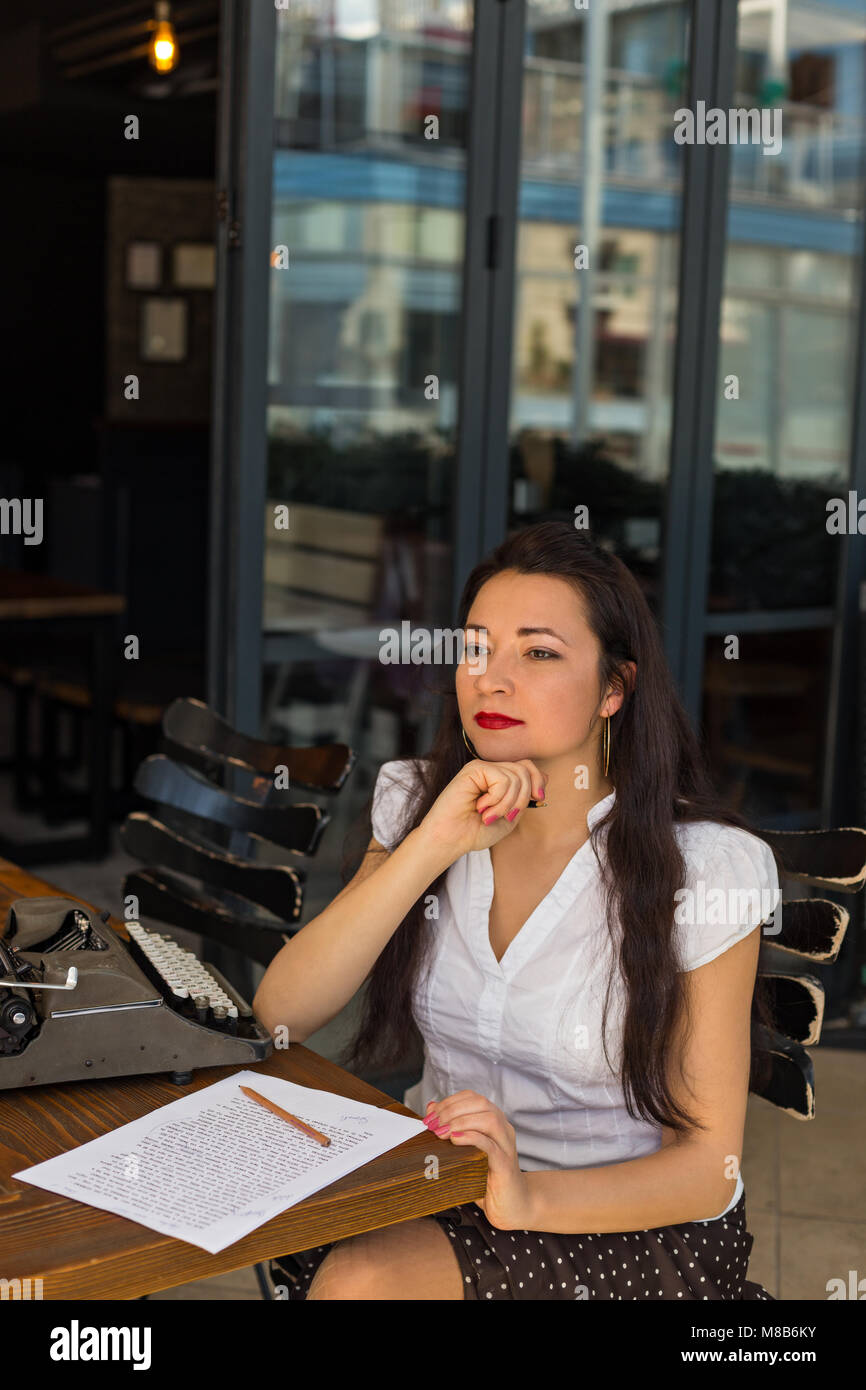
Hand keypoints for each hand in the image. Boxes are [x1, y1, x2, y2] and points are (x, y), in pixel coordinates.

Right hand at [419, 759, 547, 863]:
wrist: (452, 839)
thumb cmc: (476, 831)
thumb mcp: (511, 816)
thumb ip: (526, 797)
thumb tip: (545, 777)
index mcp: (500, 779)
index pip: (529, 766)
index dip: (538, 781)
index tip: (539, 799)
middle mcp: (492, 770)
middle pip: (525, 770)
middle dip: (523, 798)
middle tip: (507, 816)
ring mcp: (482, 768)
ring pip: (516, 776)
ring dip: (507, 803)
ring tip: (489, 815)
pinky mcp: (474, 769)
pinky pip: (502, 779)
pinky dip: (497, 799)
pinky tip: (480, 807)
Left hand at [424, 1090, 535, 1230]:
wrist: (512, 1207)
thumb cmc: (486, 1178)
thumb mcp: (465, 1151)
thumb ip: (451, 1130)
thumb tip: (432, 1109)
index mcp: (494, 1122)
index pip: (473, 1098)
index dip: (450, 1102)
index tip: (431, 1115)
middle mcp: (503, 1129)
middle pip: (481, 1103)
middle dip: (452, 1110)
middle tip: (433, 1125)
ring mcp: (506, 1146)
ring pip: (489, 1120)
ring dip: (461, 1122)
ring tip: (442, 1133)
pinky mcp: (505, 1166)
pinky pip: (491, 1145)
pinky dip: (471, 1138)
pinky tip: (455, 1141)